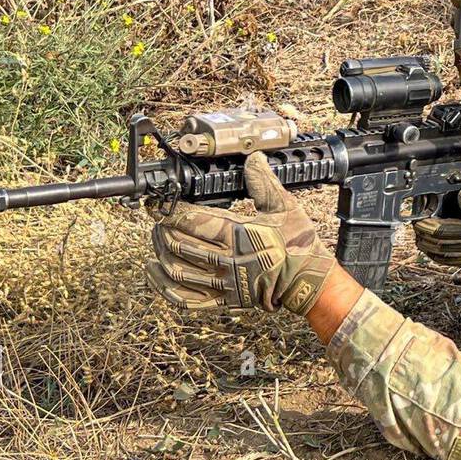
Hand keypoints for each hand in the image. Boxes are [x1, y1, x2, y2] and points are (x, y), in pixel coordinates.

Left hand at [145, 152, 335, 314]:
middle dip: (162, 229)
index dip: (172, 212)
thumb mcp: (285, 207)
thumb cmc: (298, 245)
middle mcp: (226, 261)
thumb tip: (253, 159)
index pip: (194, 222)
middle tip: (157, 218)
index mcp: (239, 236)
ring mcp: (222, 284)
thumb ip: (264, 184)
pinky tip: (154, 271)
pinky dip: (162, 285)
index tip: (161, 203)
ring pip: (176, 270)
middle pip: (178, 245)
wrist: (306, 282)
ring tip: (156, 238)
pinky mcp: (222, 300)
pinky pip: (184, 298)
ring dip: (160, 252)